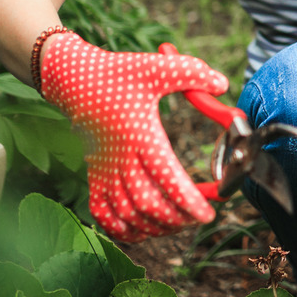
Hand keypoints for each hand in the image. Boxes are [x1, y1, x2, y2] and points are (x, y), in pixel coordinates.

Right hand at [39, 33, 228, 240]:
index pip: (166, 178)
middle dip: (177, 218)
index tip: (208, 212)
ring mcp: (104, 171)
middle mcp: (120, 159)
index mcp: (140, 135)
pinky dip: (123, 230)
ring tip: (179, 223)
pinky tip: (144, 229)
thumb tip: (222, 85)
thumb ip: (192, 72)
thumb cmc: (119, 73)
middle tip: (199, 216)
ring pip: (127, 214)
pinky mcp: (94, 176)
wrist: (74, 81)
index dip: (188, 201)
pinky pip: (103, 214)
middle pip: (148, 204)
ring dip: (155, 227)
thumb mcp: (157, 67)